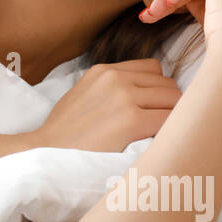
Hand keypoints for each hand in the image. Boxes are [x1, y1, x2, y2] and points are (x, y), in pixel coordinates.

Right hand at [27, 59, 182, 152]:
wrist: (47, 153)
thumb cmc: (66, 132)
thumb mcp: (85, 94)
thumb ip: (113, 88)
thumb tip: (146, 95)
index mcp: (104, 70)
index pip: (153, 68)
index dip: (157, 90)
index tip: (151, 108)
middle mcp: (116, 77)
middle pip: (167, 83)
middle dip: (167, 104)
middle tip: (157, 126)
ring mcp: (124, 97)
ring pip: (174, 99)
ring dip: (172, 117)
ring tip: (157, 135)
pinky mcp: (132, 120)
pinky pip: (171, 119)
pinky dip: (171, 131)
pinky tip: (157, 143)